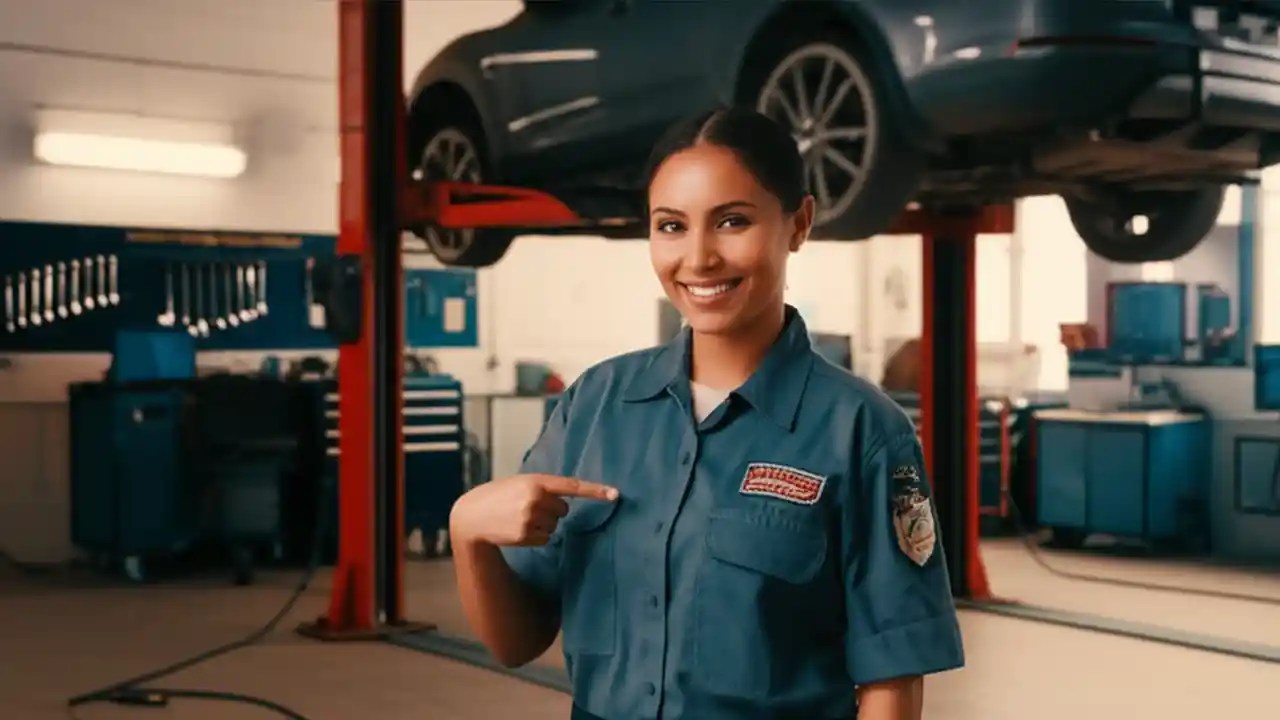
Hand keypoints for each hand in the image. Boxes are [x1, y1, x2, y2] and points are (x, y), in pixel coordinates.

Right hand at [451, 474, 618, 547]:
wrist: (472, 516)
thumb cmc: (498, 496)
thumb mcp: (519, 483)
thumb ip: (541, 488)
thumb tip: (564, 503)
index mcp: (536, 481)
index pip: (572, 485)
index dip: (595, 490)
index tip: (615, 494)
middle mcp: (536, 498)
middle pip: (564, 510)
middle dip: (552, 510)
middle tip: (528, 507)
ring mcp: (531, 517)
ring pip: (554, 526)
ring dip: (542, 524)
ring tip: (519, 518)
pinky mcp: (527, 534)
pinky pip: (546, 538)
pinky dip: (535, 536)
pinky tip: (517, 530)